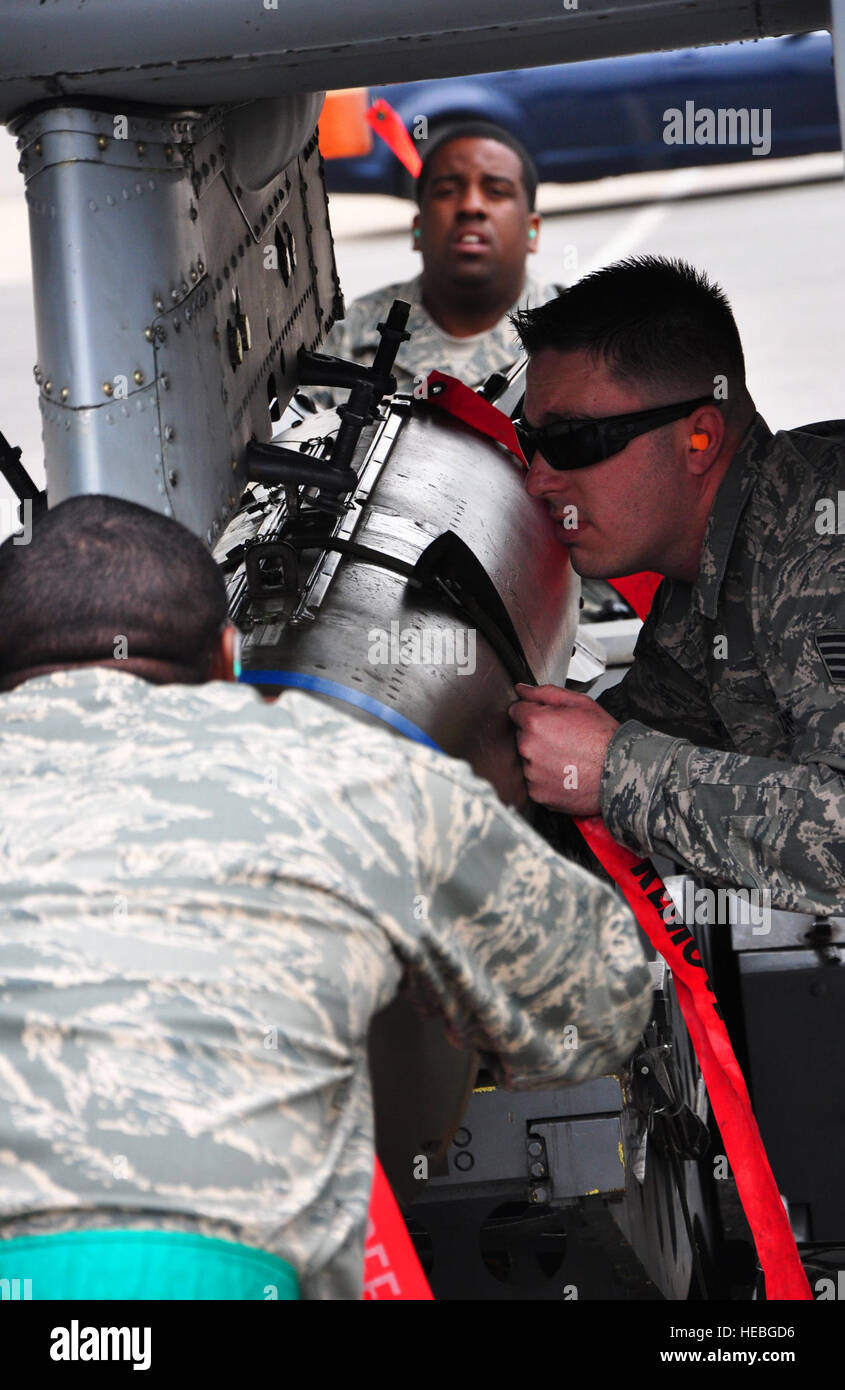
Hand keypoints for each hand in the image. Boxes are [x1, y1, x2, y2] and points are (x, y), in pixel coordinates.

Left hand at [508, 683, 619, 815]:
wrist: (621, 772)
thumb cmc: (605, 739)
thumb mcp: (580, 703)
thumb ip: (544, 693)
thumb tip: (522, 690)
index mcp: (535, 722)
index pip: (516, 711)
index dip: (532, 713)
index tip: (546, 720)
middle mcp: (528, 748)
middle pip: (521, 736)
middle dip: (537, 736)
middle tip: (564, 740)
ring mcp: (531, 773)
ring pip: (527, 760)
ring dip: (540, 759)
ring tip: (567, 758)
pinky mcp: (538, 793)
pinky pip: (534, 782)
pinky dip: (546, 779)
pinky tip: (565, 773)